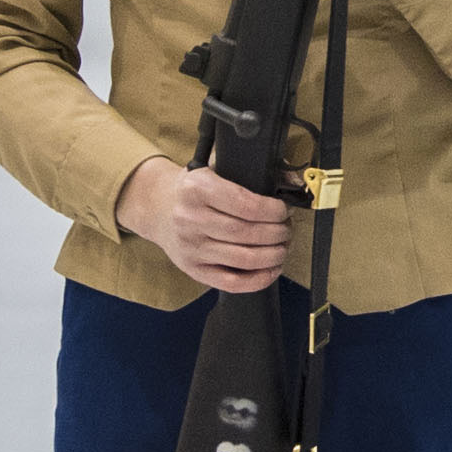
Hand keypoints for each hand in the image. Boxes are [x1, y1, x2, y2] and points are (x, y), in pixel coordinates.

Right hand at [116, 156, 294, 295]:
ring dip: (273, 255)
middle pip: (247, 233)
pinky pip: (232, 283)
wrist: (158, 208)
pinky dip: (258, 280)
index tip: (284, 211)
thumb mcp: (215, 168)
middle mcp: (190, 219)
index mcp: (196, 189)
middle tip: (287, 229)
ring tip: (282, 247)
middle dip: (277, 233)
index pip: (246, 204)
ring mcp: (191, 247)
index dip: (274, 211)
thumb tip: (293, 178)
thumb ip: (251, 171)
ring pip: (244, 259)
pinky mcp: (193, 269)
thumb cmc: (193, 190)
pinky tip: (271, 269)